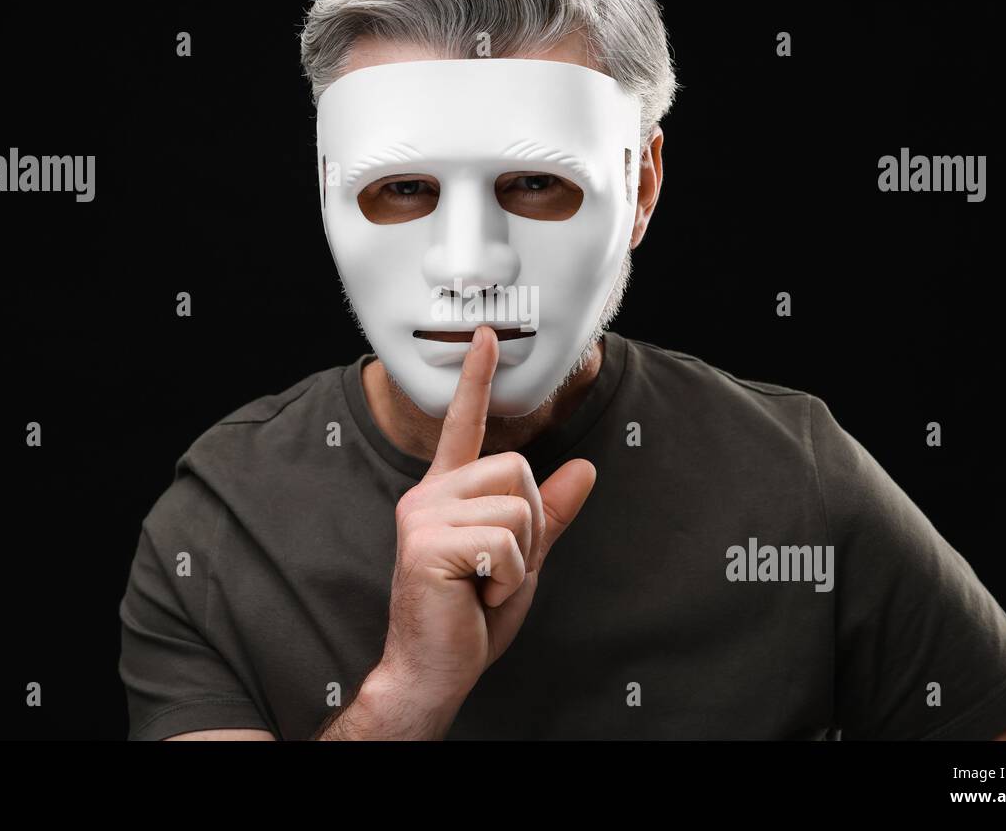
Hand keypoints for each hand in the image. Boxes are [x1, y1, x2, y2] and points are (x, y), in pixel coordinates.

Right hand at [363, 325, 596, 734]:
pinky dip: (510, 577)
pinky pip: (506, 541)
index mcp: (445, 493)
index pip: (463, 425)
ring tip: (485, 582)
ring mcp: (422, 516)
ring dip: (520, 555)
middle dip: (529, 522)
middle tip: (497, 567)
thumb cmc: (469, 617)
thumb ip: (550, 514)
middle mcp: (427, 495)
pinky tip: (477, 594)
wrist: (432, 669)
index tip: (489, 336)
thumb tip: (584, 468)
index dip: (478, 379)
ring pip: (517, 504)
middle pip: (515, 468)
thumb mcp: (523, 559)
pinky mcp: (426, 543)